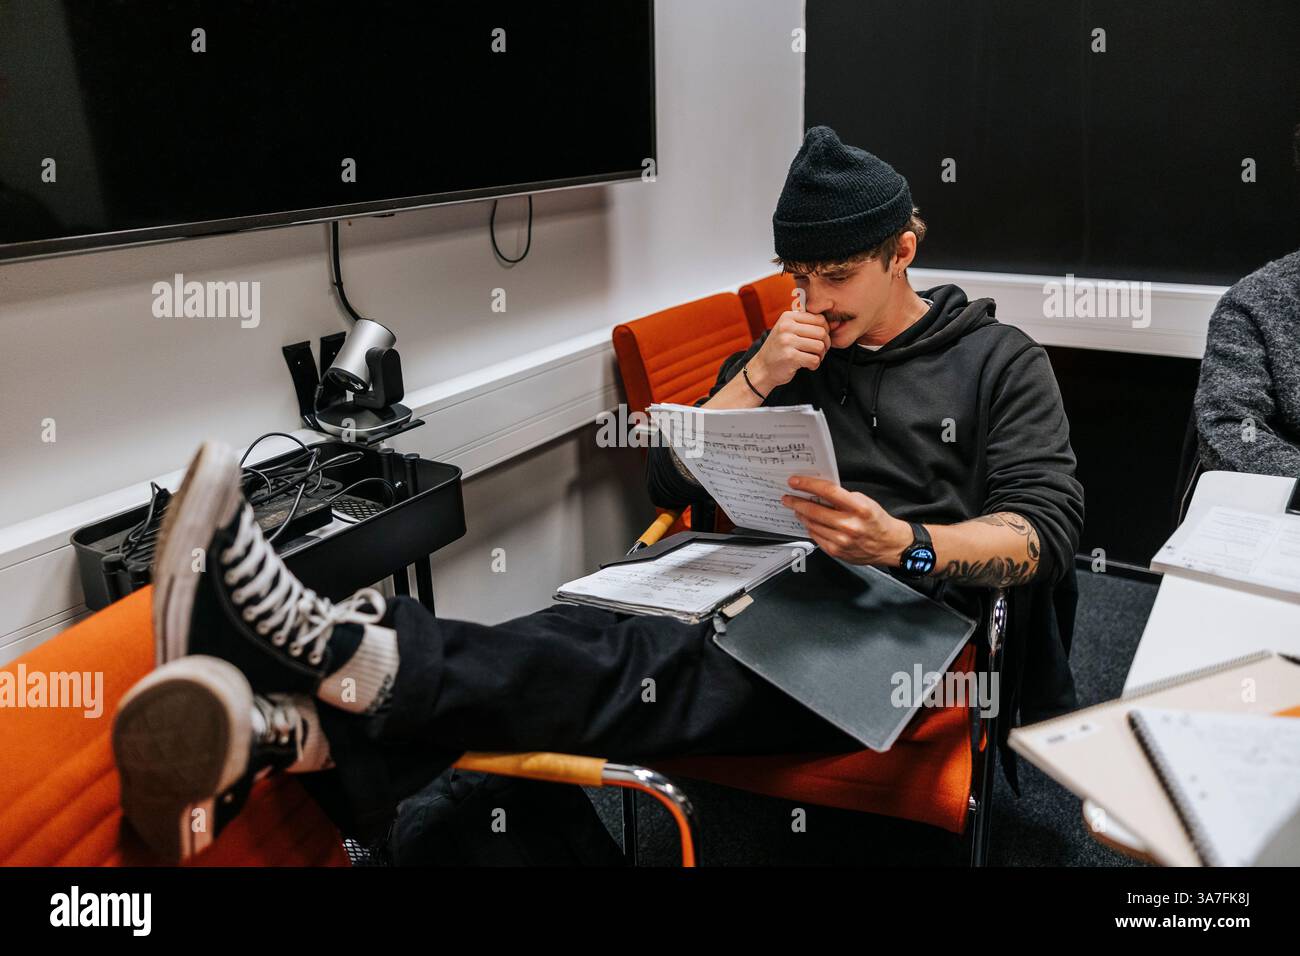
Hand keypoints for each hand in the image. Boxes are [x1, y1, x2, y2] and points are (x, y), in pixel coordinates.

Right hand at [748, 310, 830, 391]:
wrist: (762, 368)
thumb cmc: (779, 349)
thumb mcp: (788, 330)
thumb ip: (807, 325)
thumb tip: (835, 323)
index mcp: (788, 317)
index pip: (819, 318)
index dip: (825, 330)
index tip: (820, 339)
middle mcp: (786, 327)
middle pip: (821, 332)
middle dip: (825, 344)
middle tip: (819, 351)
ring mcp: (787, 342)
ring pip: (819, 346)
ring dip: (820, 355)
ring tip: (813, 358)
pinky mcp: (790, 357)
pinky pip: (814, 360)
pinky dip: (814, 365)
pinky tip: (808, 366)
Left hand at [780, 476, 912, 565]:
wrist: (889, 545)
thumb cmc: (876, 521)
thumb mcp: (865, 502)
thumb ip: (843, 498)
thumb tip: (819, 492)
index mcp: (859, 508)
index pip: (828, 492)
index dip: (808, 485)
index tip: (795, 482)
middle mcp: (850, 525)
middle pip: (814, 510)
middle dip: (797, 502)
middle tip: (787, 498)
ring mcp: (842, 540)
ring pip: (812, 524)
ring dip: (802, 515)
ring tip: (797, 509)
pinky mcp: (837, 551)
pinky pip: (816, 537)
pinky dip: (811, 528)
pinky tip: (809, 522)